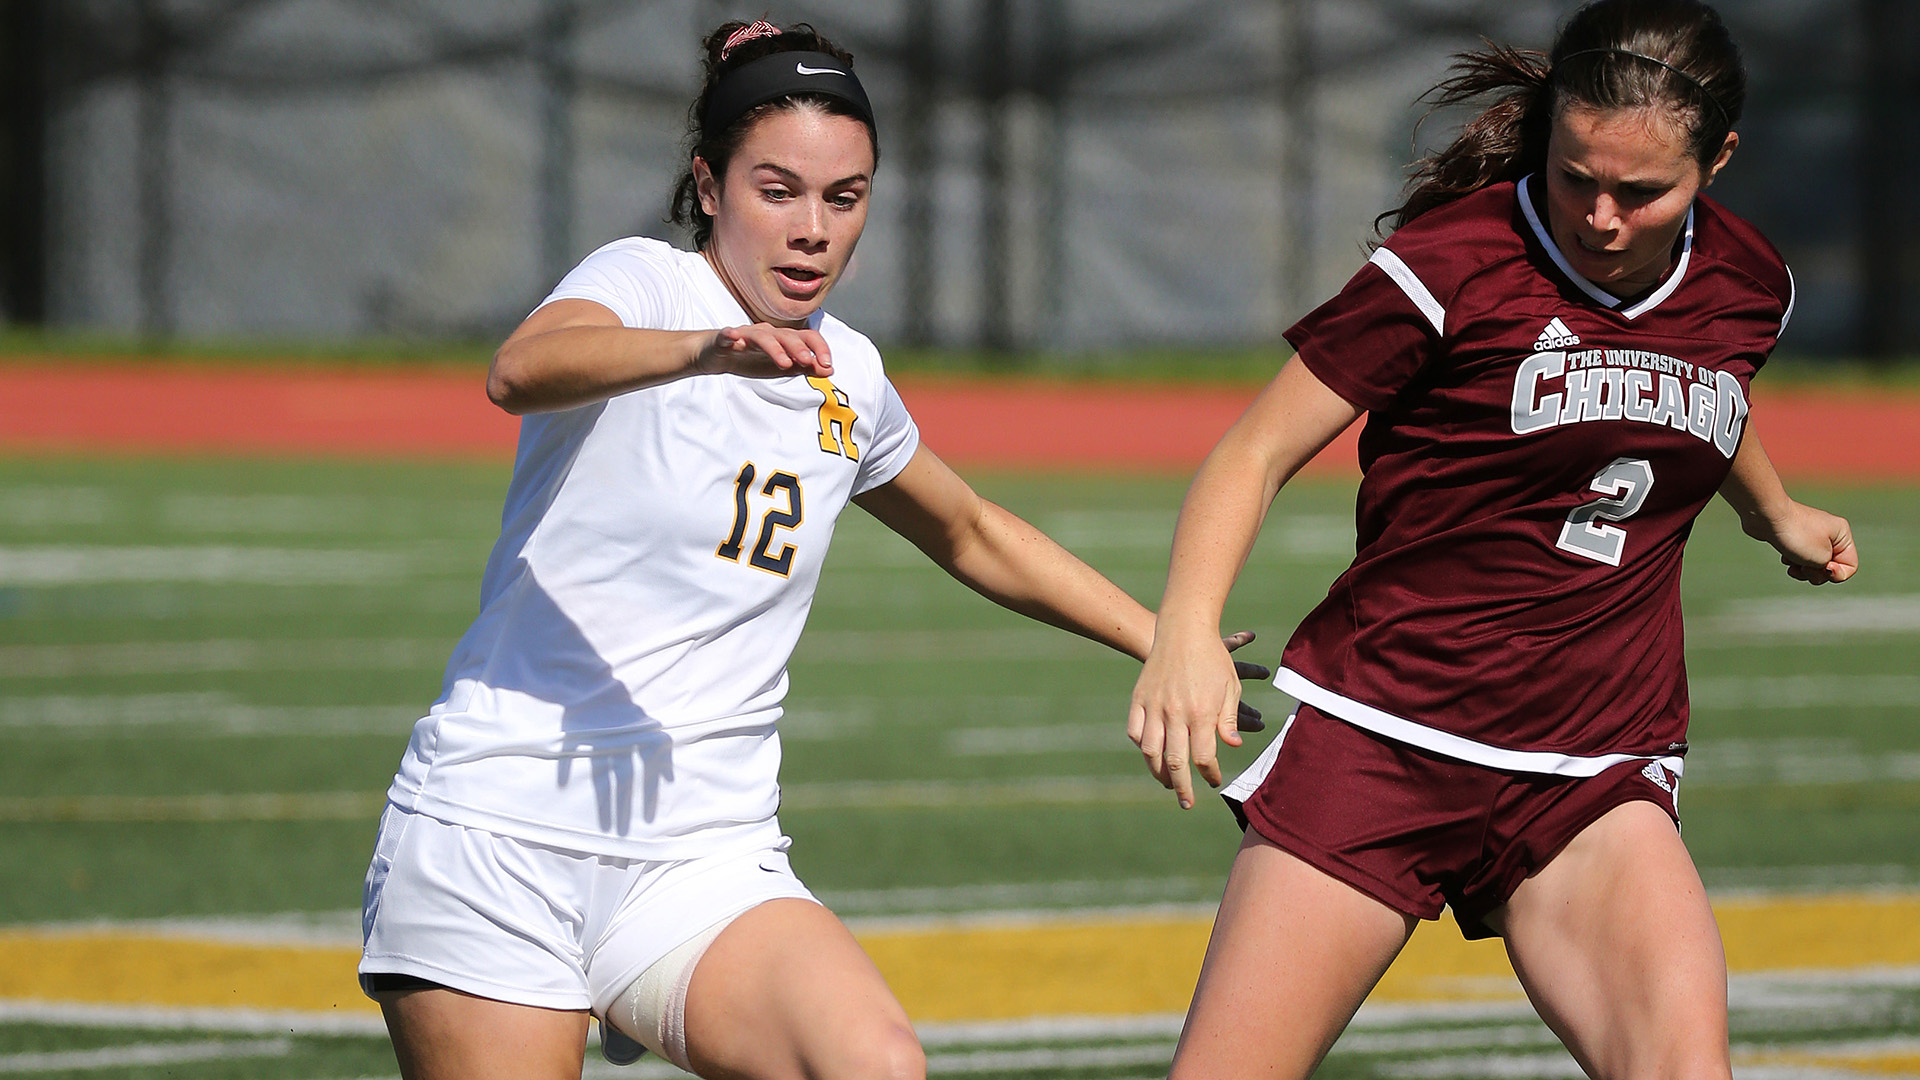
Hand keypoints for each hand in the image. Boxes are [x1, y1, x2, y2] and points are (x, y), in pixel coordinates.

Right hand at [699, 324, 833, 378]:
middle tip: (807, 362)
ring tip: (783, 363)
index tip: (827, 364)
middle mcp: (768, 333)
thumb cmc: (752, 359)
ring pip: (762, 336)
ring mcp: (746, 335)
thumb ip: (805, 367)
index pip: (807, 337)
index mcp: (783, 339)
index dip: (819, 348)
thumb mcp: (782, 367)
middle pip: (786, 335)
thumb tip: (830, 369)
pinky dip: (731, 336)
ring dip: (774, 348)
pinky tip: (733, 338)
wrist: (718, 355)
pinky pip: (728, 335)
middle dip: (799, 348)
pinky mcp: (725, 339)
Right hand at [1128, 628, 1269, 810]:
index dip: (1209, 774)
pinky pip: (1135, 731)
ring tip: (1167, 782)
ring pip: (1150, 751)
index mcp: (1202, 712)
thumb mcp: (1230, 687)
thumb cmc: (1213, 659)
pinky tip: (1151, 754)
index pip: (1204, 757)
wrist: (1183, 629)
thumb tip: (1231, 747)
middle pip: (1175, 762)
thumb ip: (1229, 720)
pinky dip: (1141, 746)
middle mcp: (1176, 713)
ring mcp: (1154, 706)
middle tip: (1187, 802)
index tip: (1213, 779)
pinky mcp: (1139, 698)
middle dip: (1182, 788)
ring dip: (1158, 772)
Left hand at [1748, 501, 1856, 584]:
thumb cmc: (1796, 535)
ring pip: (1814, 565)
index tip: (1824, 568)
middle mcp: (1830, 533)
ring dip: (1803, 570)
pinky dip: (1793, 562)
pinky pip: (1799, 559)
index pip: (1850, 566)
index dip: (1838, 574)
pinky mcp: (1795, 538)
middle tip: (1804, 567)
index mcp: (1843, 535)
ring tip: (1791, 564)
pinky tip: (1784, 557)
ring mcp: (1811, 536)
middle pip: (1831, 568)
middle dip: (1816, 574)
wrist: (1766, 516)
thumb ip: (1828, 569)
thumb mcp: (1821, 559)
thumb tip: (1820, 568)